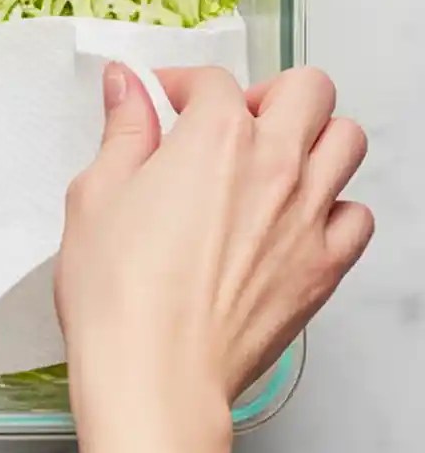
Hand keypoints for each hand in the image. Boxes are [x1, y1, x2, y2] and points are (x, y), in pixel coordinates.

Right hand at [55, 65, 371, 452]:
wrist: (155, 370)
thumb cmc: (119, 292)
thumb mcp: (95, 195)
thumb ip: (122, 131)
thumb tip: (126, 87)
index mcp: (215, 137)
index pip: (213, 81)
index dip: (182, 84)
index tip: (163, 101)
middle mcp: (275, 165)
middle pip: (308, 90)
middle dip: (268, 92)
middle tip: (232, 118)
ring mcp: (308, 216)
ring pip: (347, 140)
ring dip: (314, 137)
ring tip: (274, 157)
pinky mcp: (325, 266)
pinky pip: (358, 215)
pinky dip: (334, 205)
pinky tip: (297, 217)